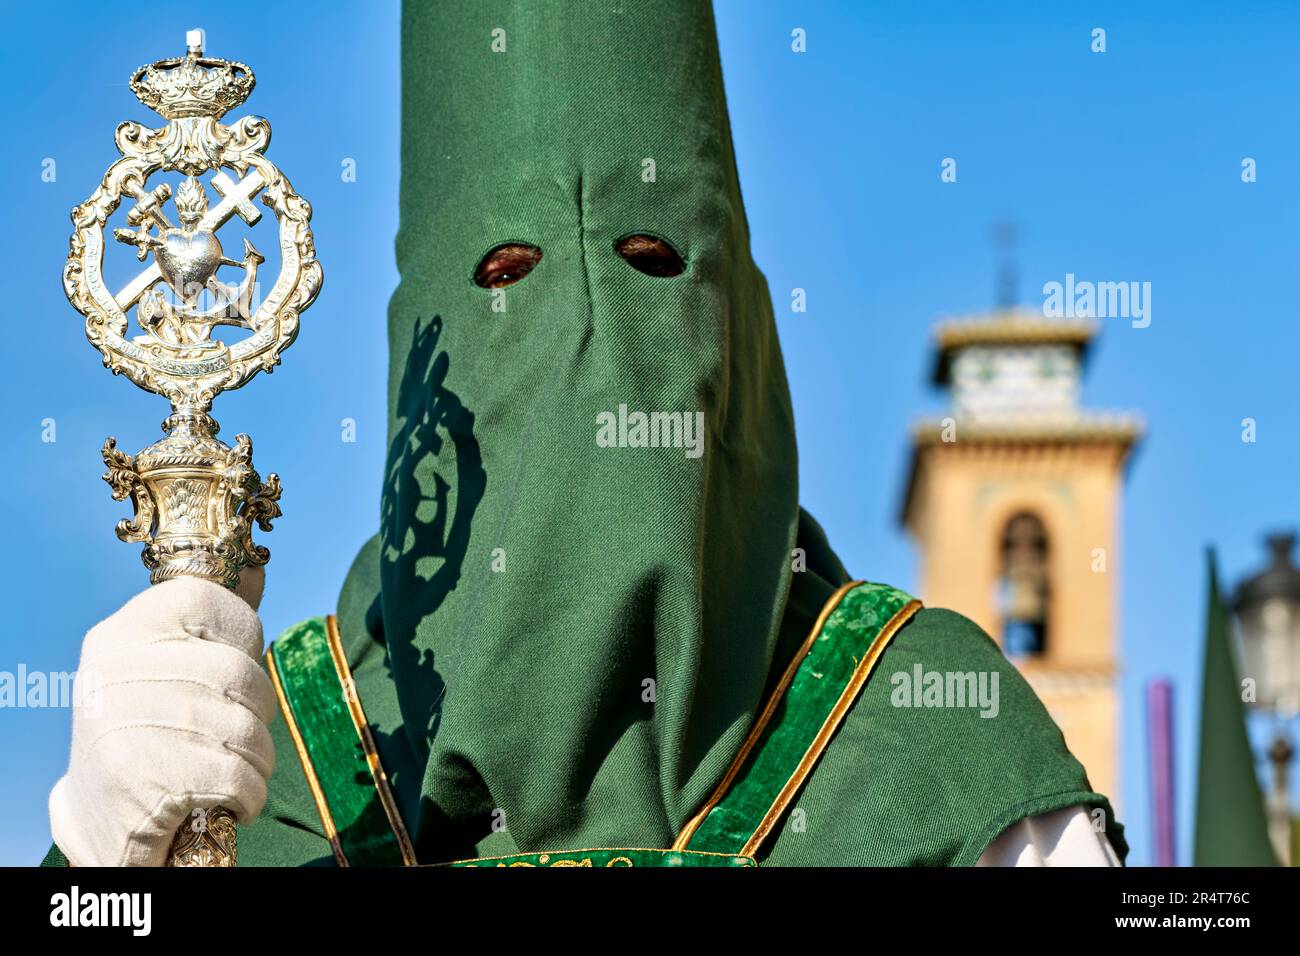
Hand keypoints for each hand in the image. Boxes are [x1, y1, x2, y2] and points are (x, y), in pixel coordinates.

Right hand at [48, 568, 274, 866]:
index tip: (231, 664)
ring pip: (246, 727)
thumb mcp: (162, 667)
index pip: (206, 597)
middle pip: (238, 671)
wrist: (101, 819)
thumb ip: (209, 626)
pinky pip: (241, 775)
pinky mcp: (151, 779)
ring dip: (258, 757)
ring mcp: (132, 724)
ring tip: (236, 767)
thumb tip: (255, 569)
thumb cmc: (148, 730)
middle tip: (239, 732)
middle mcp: (118, 672)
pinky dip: (252, 792)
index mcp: (120, 634)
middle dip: (256, 709)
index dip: (240, 632)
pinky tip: (235, 798)